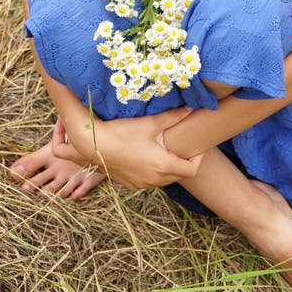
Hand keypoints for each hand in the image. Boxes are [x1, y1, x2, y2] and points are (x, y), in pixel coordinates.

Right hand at [53, 100, 203, 189]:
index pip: (192, 170)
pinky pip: (149, 180)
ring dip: (169, 167)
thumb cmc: (122, 133)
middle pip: (180, 175)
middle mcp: (154, 179)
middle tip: (184, 146)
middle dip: (185, 162)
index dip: (199, 158)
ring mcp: (141, 184)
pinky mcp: (130, 183)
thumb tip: (191, 107)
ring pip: (164, 179)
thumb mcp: (150, 123)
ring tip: (166, 150)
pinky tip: (148, 156)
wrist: (92, 144)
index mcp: (163, 166)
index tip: (197, 147)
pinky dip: (154, 171)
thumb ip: (172, 116)